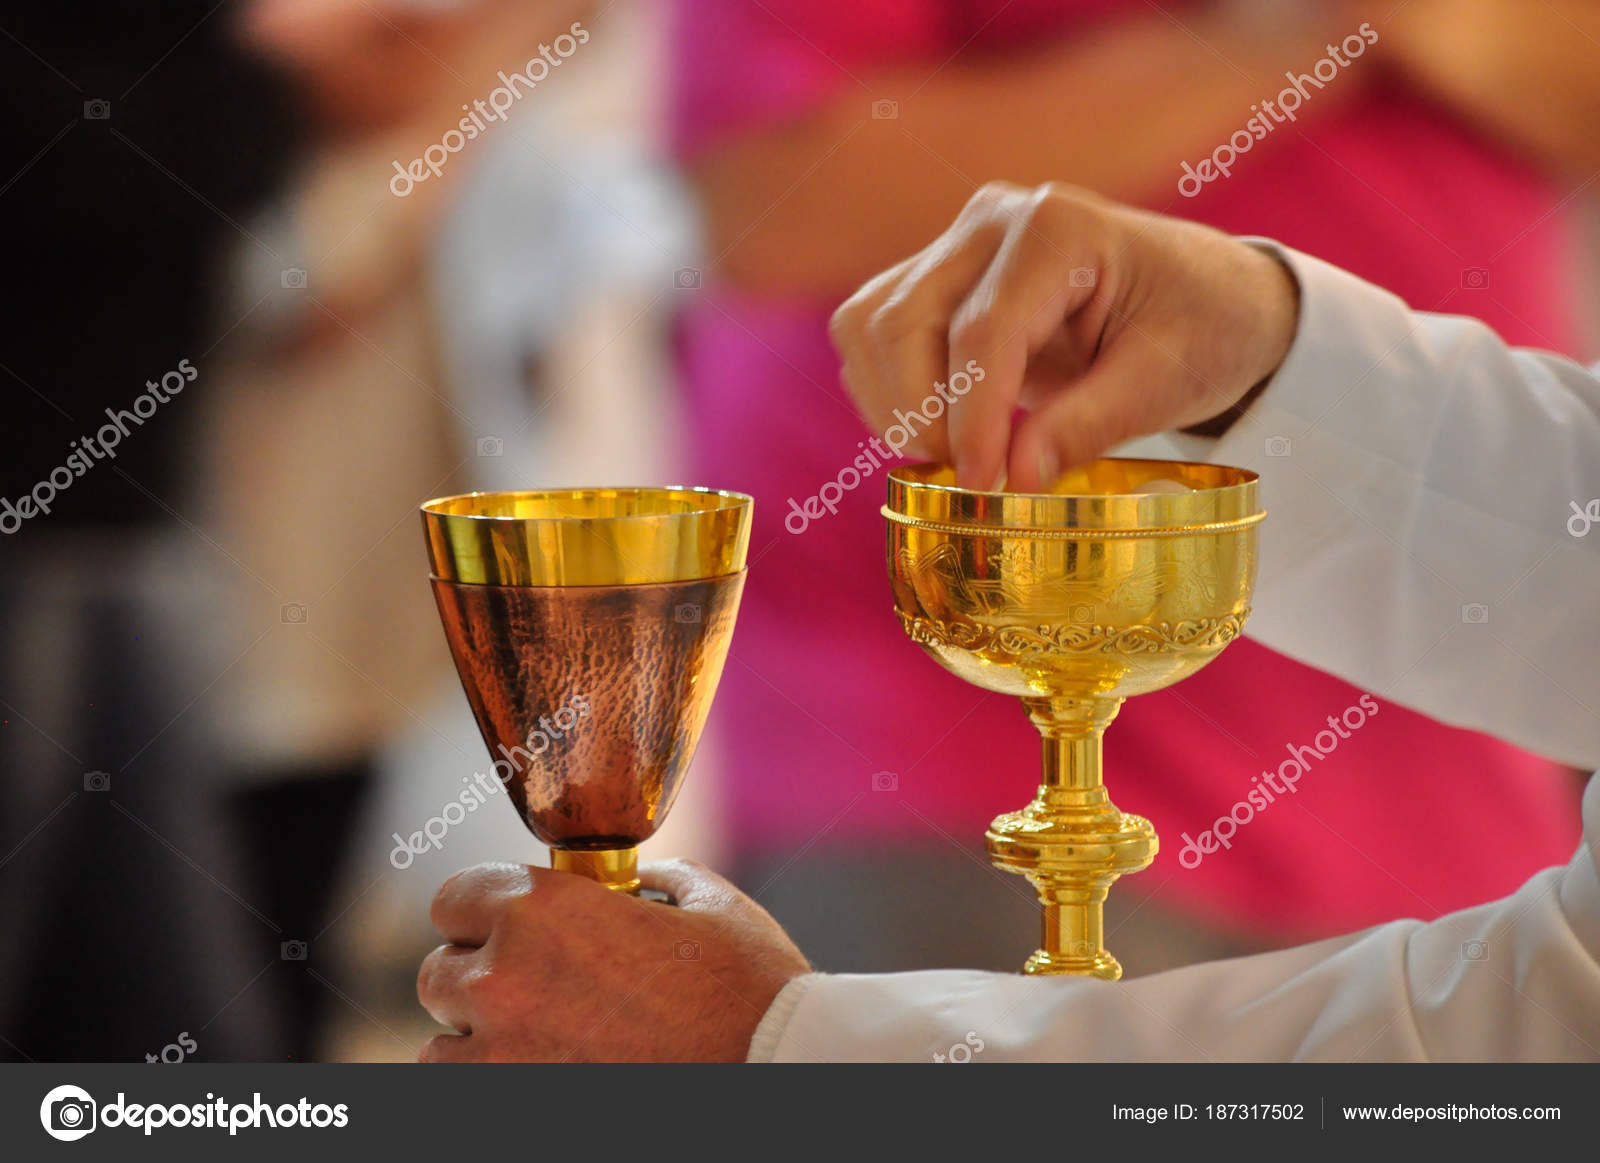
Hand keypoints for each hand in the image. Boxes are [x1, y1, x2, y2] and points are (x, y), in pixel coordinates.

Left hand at [416, 859, 809, 1061]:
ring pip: (442, 1045)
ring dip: (478, 1039)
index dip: (482, 911)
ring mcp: (502, 1056)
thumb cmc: (749, 987)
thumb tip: (634, 885)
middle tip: (529, 987)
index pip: (455, 899)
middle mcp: (506, 976)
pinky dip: (491, 1081)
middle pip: (439, 972)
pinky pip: (464, 1093)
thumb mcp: (707, 902)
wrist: (773, 1071)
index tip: (505, 927)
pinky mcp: (514, 1107)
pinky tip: (539, 1071)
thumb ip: (652, 881)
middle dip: (478, 975)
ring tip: (534, 1039)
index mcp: (544, 908)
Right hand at [829, 181, 1299, 491]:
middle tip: (972, 477)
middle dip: (920, 413)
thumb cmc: (1202, 325)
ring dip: (892, 404)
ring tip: (957, 455)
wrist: (1206, 295)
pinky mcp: (936, 277)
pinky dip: (888, 392)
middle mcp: (991, 221)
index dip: (972, 419)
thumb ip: (1090, 423)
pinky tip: (942, 429)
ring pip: (869, 326)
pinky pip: (872, 334)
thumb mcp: (1168, 379)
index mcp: (1058, 228)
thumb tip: (1016, 479)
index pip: (983, 332)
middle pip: (902, 323)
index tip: (983, 485)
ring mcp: (956, 245)